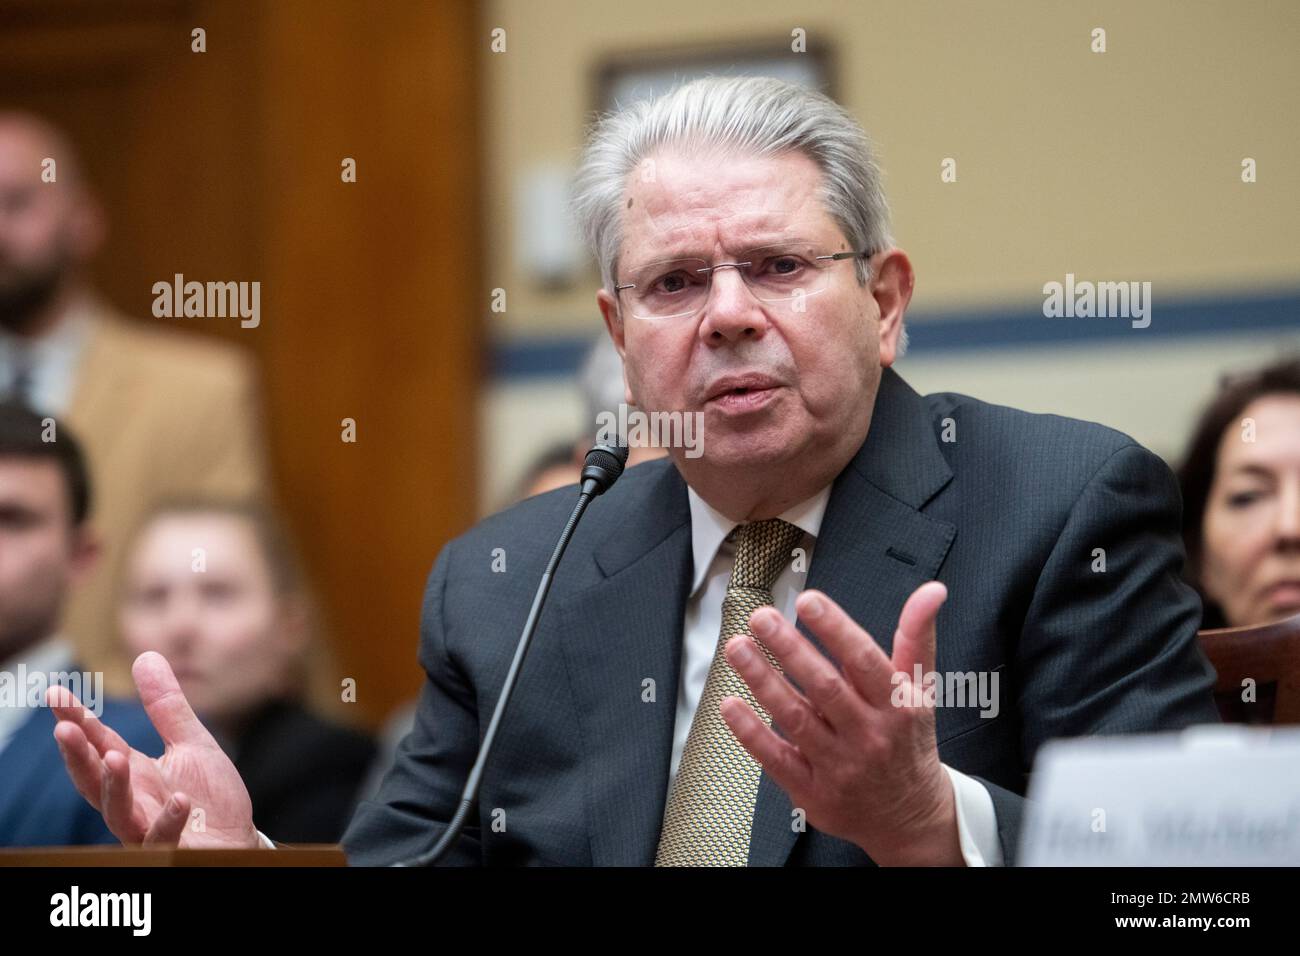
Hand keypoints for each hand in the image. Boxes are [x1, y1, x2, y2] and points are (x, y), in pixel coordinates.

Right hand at [47, 650, 259, 848]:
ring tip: (115, 755)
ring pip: (118, 813)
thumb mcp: (192, 744)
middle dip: (77, 755)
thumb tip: (146, 655)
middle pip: (94, 780)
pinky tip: (179, 800)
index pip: (100, 744)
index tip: (57, 694)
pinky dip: (167, 822)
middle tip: (63, 728)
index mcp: (136, 773)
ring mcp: (148, 828)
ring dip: (113, 786)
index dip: (78, 721)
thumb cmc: (210, 798)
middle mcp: (133, 802)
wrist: (237, 841)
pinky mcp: (171, 850)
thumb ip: (166, 708)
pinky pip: (162, 841)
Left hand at [721, 582, 961, 864]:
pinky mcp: (814, 792)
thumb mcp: (921, 689)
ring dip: (763, 680)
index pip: (864, 660)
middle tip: (761, 617)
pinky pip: (777, 759)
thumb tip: (932, 590)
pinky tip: (731, 704)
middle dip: (790, 648)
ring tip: (738, 648)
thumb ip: (917, 636)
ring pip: (796, 718)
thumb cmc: (907, 741)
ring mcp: (840, 766)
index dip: (835, 629)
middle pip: (825, 687)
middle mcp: (869, 735)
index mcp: (898, 705)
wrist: (910, 817)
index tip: (809, 601)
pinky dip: (751, 732)